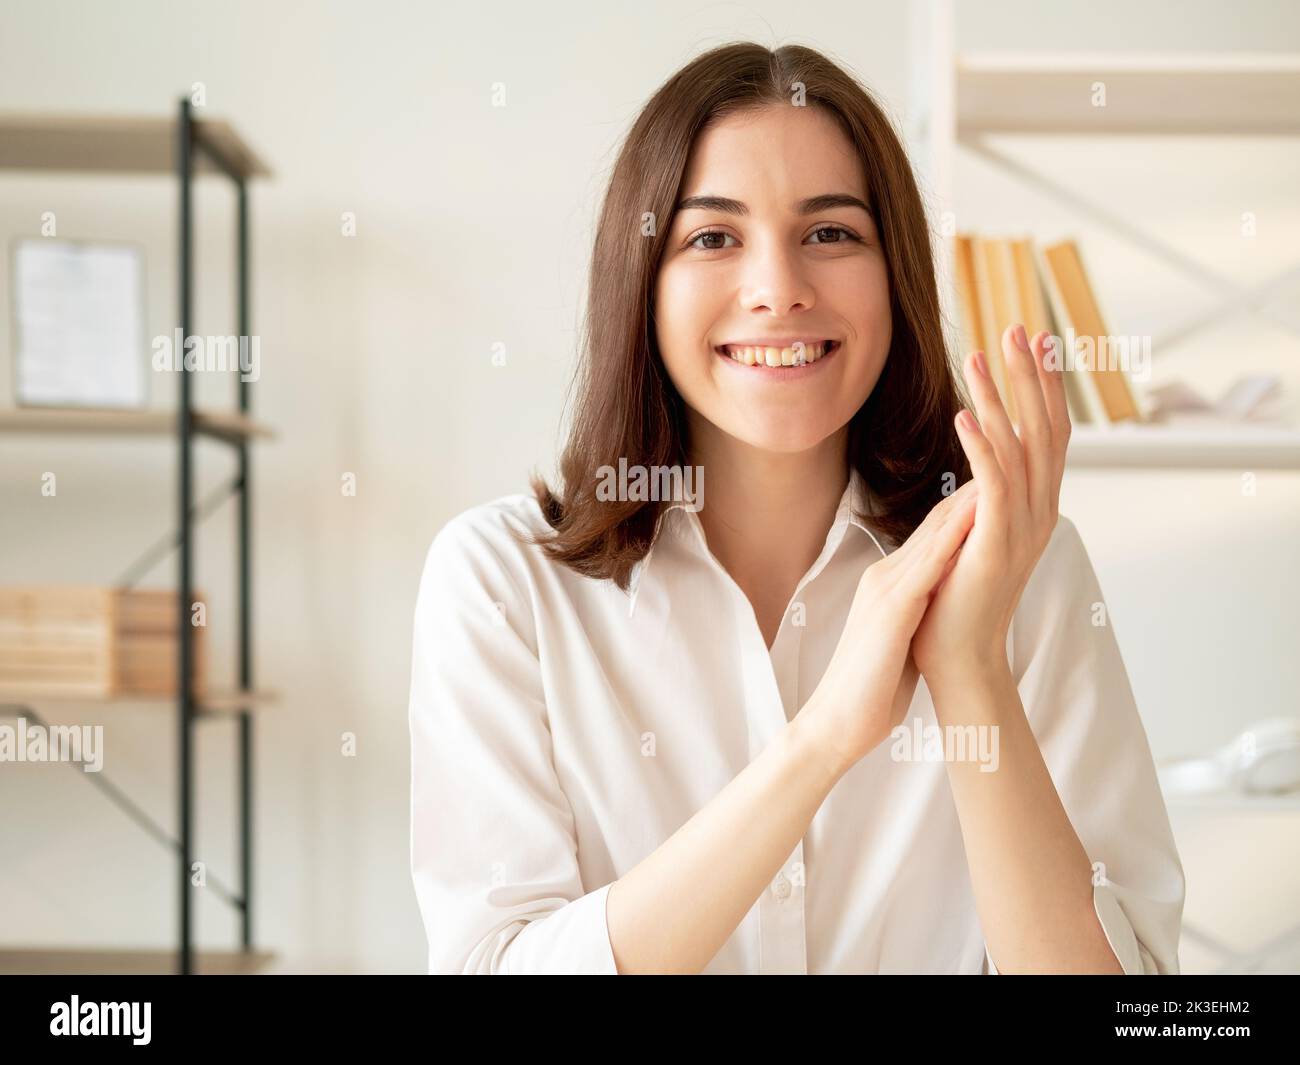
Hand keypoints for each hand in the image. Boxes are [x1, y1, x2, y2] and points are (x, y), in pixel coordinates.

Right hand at [795, 478, 979, 777]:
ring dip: (970, 500)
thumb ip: (918, 614)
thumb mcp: (899, 641)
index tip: (1003, 484)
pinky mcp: (891, 608)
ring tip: (1004, 468)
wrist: (837, 723)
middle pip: (936, 523)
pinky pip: (928, 564)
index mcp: (889, 586)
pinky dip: (955, 536)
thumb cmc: (870, 691)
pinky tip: (981, 516)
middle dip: (975, 489)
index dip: (968, 507)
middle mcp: (885, 577)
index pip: (934, 537)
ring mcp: (885, 589)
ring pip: (934, 533)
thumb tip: (944, 609)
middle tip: (1011, 455)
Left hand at [911, 323, 1071, 689]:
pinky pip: (995, 483)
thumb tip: (977, 473)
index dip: (1039, 385)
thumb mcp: (971, 538)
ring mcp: (1022, 527)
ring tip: (978, 355)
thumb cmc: (955, 602)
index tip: (1028, 341)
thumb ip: (980, 504)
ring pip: (1019, 446)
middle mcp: (1039, 510)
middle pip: (1044, 427)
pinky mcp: (996, 543)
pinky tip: (962, 413)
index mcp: (1034, 506)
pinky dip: (982, 445)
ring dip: (999, 397)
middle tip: (1016, 326)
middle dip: (1029, 374)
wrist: (957, 660)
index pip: (1044, 432)